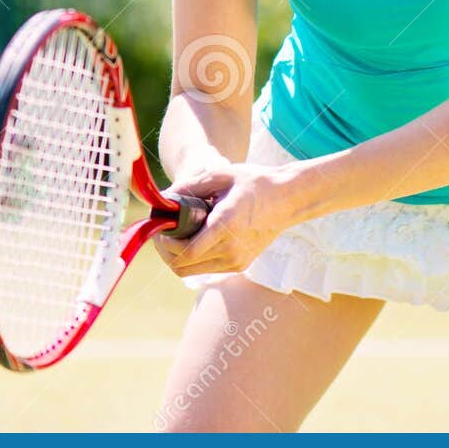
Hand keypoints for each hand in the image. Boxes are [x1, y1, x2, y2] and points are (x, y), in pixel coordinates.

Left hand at [153, 161, 304, 277]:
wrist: (287, 199)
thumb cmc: (255, 183)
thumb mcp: (222, 175)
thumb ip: (191, 186)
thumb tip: (165, 197)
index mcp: (227, 224)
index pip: (187, 251)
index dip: (166, 244)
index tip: (161, 229)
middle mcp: (231, 248)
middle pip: (183, 266)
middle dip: (166, 251)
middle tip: (162, 233)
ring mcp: (236, 260)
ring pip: (191, 272)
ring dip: (177, 257)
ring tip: (174, 237)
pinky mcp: (240, 265)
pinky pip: (206, 269)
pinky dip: (193, 259)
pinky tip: (193, 239)